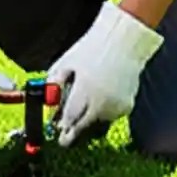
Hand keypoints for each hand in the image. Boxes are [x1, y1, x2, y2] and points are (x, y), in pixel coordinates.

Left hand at [46, 1, 164, 145]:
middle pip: (84, 126)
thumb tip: (48, 101)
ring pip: (98, 123)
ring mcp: (116, 106)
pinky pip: (110, 116)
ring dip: (89, 119)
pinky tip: (100, 97)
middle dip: (74, 130)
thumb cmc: (91, 50)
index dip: (63, 127)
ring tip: (86, 104)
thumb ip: (53, 83)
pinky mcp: (127, 106)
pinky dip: (103, 111)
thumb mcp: (65, 63)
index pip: (71, 119)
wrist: (122, 41)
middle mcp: (102, 102)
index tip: (58, 133)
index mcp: (85, 91)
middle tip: (65, 134)